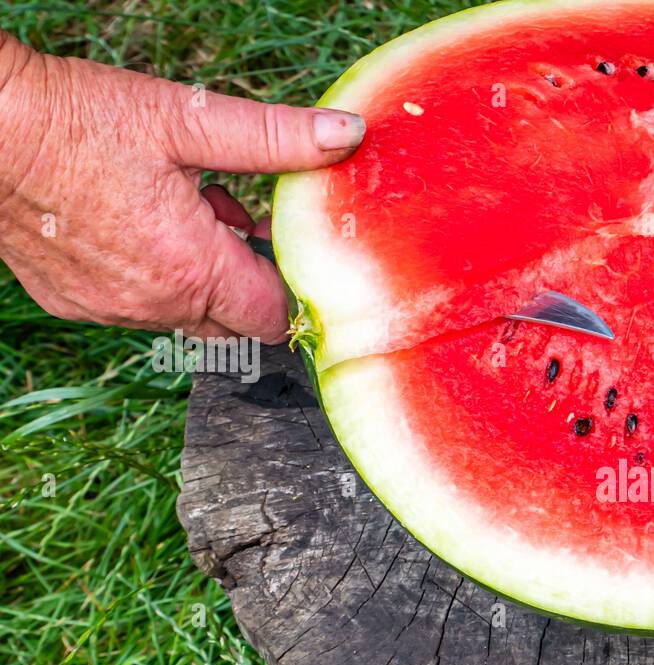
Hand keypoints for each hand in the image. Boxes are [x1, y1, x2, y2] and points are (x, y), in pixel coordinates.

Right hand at [0, 33, 363, 340]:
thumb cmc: (78, 120)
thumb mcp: (189, 120)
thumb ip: (276, 138)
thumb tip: (346, 135)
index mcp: (192, 270)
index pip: (275, 318)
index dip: (294, 288)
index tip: (292, 250)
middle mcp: (153, 305)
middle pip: (235, 323)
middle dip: (250, 281)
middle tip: (236, 219)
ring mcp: (109, 310)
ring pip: (186, 316)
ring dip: (201, 277)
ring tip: (183, 210)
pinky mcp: (74, 305)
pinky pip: (137, 308)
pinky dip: (153, 278)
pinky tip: (140, 225)